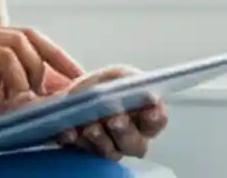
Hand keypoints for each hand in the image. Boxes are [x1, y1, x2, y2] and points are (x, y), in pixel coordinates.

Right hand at [0, 26, 84, 137]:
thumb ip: (12, 78)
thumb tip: (55, 87)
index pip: (28, 34)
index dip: (57, 54)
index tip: (79, 76)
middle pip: (21, 40)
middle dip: (36, 70)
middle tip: (32, 93)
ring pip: (6, 56)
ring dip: (17, 83)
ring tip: (9, 99)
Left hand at [52, 66, 170, 160]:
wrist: (77, 93)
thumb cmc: (105, 85)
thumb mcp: (117, 75)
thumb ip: (129, 81)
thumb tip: (144, 92)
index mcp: (144, 117)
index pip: (156, 122)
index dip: (155, 118)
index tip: (150, 112)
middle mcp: (131, 138)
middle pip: (135, 144)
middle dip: (125, 132)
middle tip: (116, 120)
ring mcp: (109, 146)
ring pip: (110, 151)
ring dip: (101, 140)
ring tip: (91, 128)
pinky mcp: (86, 148)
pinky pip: (81, 148)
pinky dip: (75, 139)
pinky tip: (70, 131)